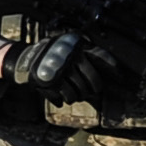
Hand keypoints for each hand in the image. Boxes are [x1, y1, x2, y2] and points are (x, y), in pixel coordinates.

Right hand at [8, 30, 126, 106]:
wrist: (24, 59)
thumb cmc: (54, 56)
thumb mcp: (70, 48)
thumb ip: (89, 54)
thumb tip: (117, 71)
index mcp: (77, 46)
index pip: (100, 56)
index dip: (113, 67)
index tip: (121, 76)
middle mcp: (69, 57)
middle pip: (93, 81)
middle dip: (94, 89)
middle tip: (92, 91)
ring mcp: (59, 70)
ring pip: (78, 92)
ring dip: (78, 96)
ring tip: (75, 94)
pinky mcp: (48, 82)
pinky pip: (63, 97)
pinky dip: (64, 100)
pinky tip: (62, 98)